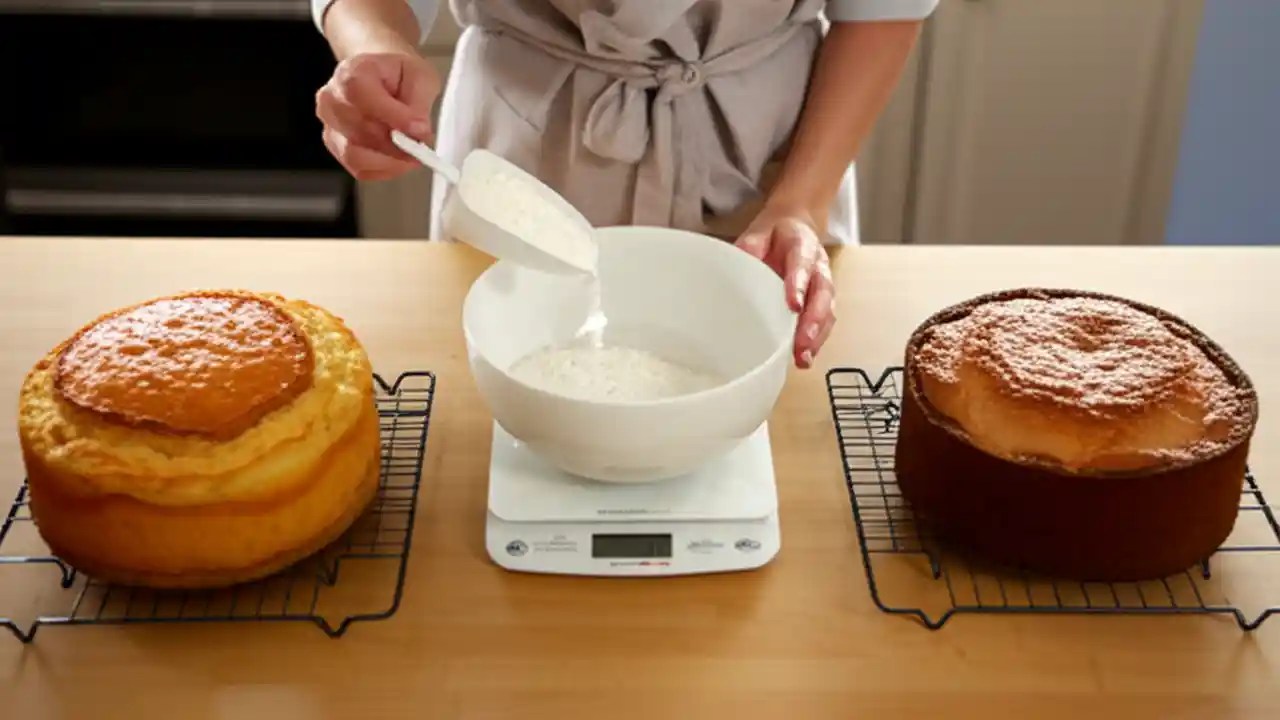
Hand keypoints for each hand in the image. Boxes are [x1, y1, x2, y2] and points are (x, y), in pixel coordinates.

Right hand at [316, 51, 440, 180]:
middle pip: (361, 131)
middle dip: (397, 145)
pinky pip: (358, 168)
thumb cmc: (398, 73)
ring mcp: (330, 125)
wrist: (380, 75)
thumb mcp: (419, 76)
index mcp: (352, 72)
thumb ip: (418, 102)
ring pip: (356, 155)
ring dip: (390, 161)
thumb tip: (418, 132)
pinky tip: (398, 160)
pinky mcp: (335, 146)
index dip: (394, 118)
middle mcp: (332, 99)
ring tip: (411, 154)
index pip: (363, 97)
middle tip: (422, 147)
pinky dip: (383, 169)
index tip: (421, 131)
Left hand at [735, 209, 835, 368]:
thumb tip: (739, 266)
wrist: (794, 227)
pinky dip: (816, 341)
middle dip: (813, 321)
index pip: (803, 264)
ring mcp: (823, 285)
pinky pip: (824, 322)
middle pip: (822, 294)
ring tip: (803, 359)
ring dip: (817, 337)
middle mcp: (819, 266)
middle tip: (802, 344)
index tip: (794, 305)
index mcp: (803, 245)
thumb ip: (750, 247)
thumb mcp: (758, 232)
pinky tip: (805, 358)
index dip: (799, 284)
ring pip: (827, 311)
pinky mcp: (821, 301)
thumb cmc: (774, 236)